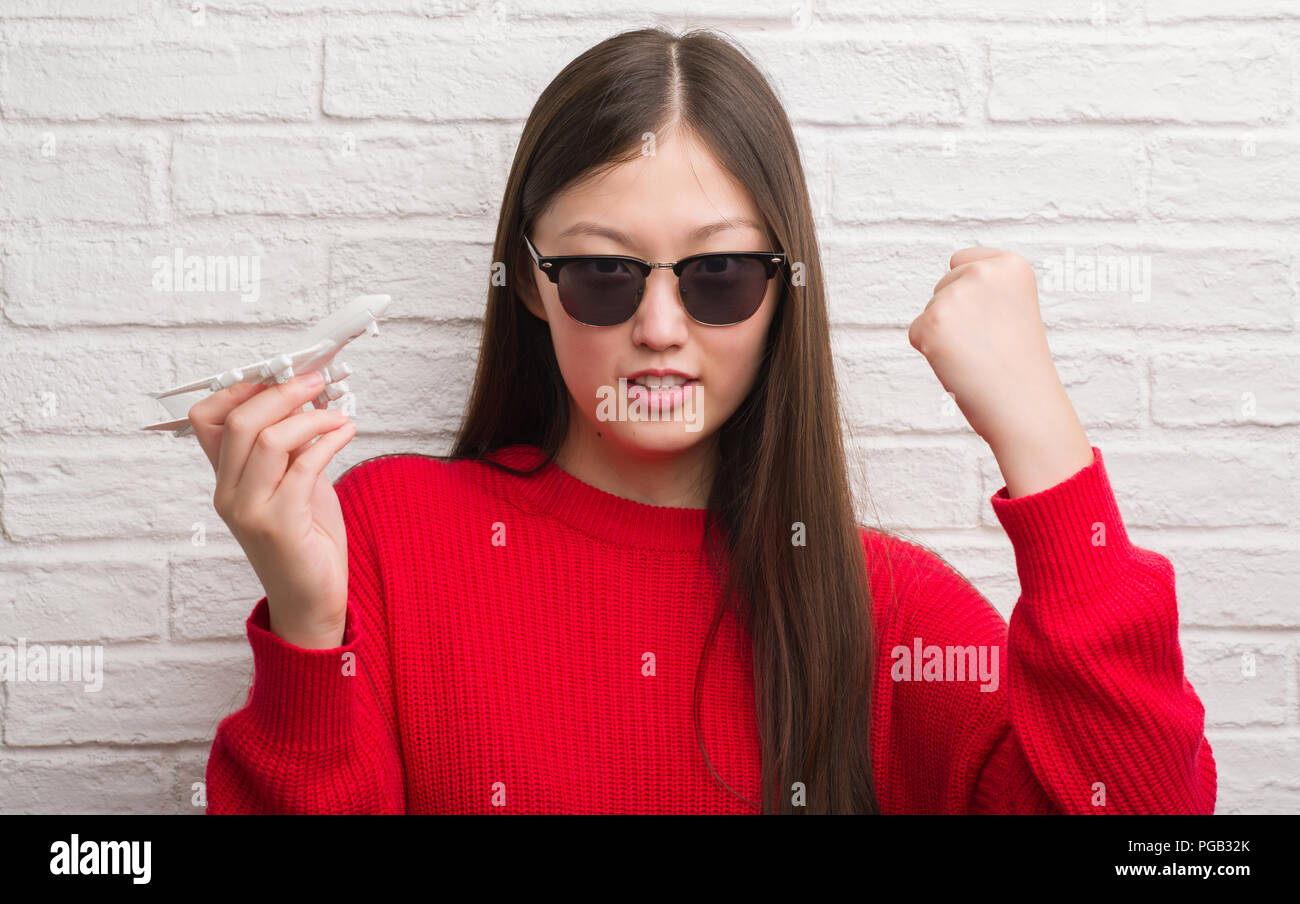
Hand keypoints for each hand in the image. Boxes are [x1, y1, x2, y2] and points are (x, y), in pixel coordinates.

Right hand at [189, 372, 356, 647]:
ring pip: (268, 439)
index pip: (206, 420)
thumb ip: (289, 448)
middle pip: (239, 421)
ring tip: (338, 413)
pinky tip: (347, 432)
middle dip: (281, 392)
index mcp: (225, 480)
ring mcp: (249, 511)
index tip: (277, 375)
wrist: (310, 600)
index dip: (239, 389)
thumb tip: (304, 398)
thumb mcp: (293, 484)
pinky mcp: (279, 525)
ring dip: (311, 416)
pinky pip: (303, 466)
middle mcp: (228, 494)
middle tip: (316, 381)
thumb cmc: (305, 540)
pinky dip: (329, 440)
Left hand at [908, 247, 1091, 496]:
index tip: (997, 321)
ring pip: (930, 310)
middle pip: (943, 286)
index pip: (962, 262)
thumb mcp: (1013, 308)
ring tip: (976, 354)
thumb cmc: (1018, 364)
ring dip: (945, 334)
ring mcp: (955, 295)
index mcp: (1011, 265)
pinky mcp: (931, 322)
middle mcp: (983, 272)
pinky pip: (916, 332)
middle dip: (957, 315)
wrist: (1024, 406)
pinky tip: (959, 363)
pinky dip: (930, 351)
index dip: (972, 297)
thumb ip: (984, 287)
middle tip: (987, 343)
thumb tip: (945, 294)